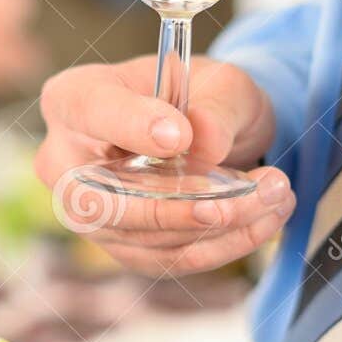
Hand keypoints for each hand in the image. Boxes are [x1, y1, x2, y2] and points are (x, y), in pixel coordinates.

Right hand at [35, 57, 294, 275]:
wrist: (209, 136)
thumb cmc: (201, 98)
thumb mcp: (221, 82)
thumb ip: (214, 105)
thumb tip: (202, 144)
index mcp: (74, 100)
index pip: (91, 113)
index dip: (132, 127)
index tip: (179, 136)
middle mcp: (65, 163)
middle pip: (103, 200)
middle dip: (176, 206)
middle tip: (242, 196)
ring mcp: (89, 214)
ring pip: (143, 238)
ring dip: (218, 226)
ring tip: (276, 195)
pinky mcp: (122, 247)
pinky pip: (168, 259)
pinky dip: (222, 246)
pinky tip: (265, 221)